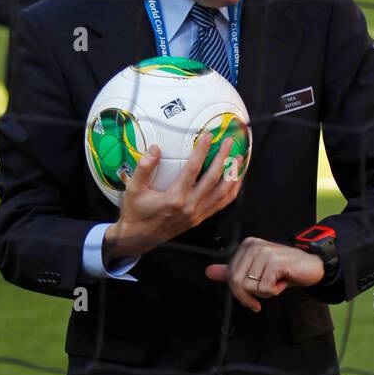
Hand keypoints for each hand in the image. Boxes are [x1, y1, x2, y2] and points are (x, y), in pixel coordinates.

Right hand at [104, 132, 243, 259]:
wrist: (138, 238)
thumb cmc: (136, 212)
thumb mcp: (133, 189)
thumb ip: (144, 168)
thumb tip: (155, 148)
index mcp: (175, 198)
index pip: (193, 169)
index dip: (202, 151)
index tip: (209, 136)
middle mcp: (190, 207)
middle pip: (213, 179)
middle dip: (223, 158)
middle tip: (230, 142)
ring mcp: (197, 214)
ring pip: (222, 194)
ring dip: (233, 175)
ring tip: (239, 159)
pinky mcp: (200, 219)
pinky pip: (221, 205)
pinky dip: (231, 191)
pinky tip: (235, 180)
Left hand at [204, 236, 324, 312]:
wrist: (312, 266)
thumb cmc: (285, 270)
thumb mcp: (256, 271)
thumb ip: (232, 271)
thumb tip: (209, 272)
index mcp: (246, 246)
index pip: (230, 276)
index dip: (240, 294)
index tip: (251, 301)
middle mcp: (253, 246)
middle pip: (237, 282)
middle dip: (249, 296)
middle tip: (265, 296)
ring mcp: (264, 252)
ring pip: (251, 286)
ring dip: (266, 293)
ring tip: (277, 283)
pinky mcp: (275, 261)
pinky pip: (265, 288)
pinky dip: (275, 291)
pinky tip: (283, 281)